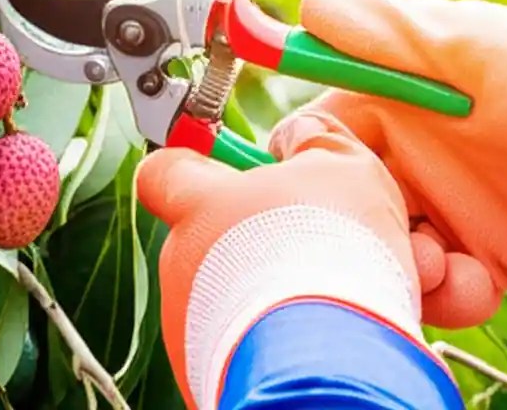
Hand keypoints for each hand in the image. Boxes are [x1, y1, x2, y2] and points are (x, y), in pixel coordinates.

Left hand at [138, 115, 426, 409]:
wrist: (325, 360)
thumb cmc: (330, 255)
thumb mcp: (343, 169)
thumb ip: (315, 142)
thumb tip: (300, 135)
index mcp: (197, 205)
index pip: (163, 171)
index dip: (191, 165)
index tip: (219, 166)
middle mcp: (180, 263)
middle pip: (205, 239)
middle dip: (252, 243)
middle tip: (307, 249)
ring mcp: (187, 322)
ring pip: (222, 296)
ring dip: (264, 294)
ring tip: (321, 302)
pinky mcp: (202, 372)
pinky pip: (234, 344)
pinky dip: (268, 342)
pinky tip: (311, 342)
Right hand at [273, 0, 506, 327]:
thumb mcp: (466, 48)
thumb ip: (384, 31)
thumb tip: (307, 8)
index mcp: (392, 107)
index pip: (317, 136)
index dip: (302, 161)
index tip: (307, 185)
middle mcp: (408, 162)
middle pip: (339, 205)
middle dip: (350, 229)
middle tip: (389, 232)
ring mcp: (440, 213)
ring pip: (379, 254)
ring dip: (395, 268)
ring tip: (439, 263)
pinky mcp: (475, 260)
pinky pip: (433, 289)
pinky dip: (444, 294)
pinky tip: (476, 280)